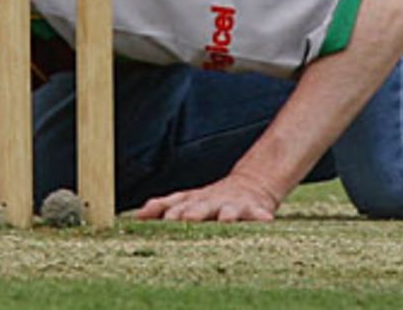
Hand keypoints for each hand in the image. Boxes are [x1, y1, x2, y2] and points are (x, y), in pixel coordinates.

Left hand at [136, 172, 279, 221]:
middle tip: (188, 219)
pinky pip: (258, 214)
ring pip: (230, 209)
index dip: (171, 210)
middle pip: (202, 206)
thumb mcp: (189, 200)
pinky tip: (266, 220)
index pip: (179, 204)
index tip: (163, 218)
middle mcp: (213, 201)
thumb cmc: (212, 199)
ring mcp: (233, 204)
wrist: (251, 183)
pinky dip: (261, 216)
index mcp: (196, 200)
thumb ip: (164, 206)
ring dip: (228, 214)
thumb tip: (136, 215)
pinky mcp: (254, 209)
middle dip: (195, 213)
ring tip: (226, 219)